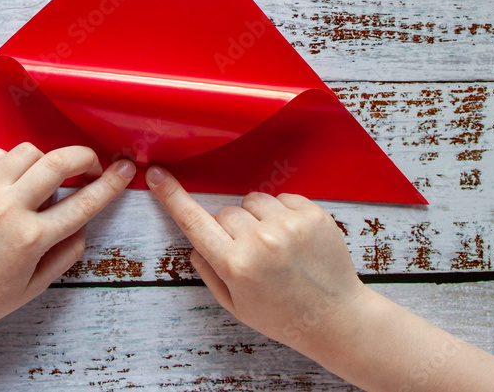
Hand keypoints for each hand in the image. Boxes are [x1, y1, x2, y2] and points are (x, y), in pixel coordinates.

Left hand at [0, 144, 135, 345]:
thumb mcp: (32, 288)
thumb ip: (65, 255)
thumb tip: (82, 227)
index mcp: (31, 239)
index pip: (84, 202)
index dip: (111, 184)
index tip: (125, 170)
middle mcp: (9, 210)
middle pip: (58, 162)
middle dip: (84, 156)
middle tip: (91, 164)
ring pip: (27, 151)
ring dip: (46, 158)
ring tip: (48, 176)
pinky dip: (12, 161)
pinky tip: (15, 179)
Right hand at [145, 165, 364, 357]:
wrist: (335, 318)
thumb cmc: (282, 316)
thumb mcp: (235, 305)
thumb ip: (209, 272)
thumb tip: (196, 244)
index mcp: (235, 265)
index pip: (194, 222)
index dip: (173, 197)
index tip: (158, 174)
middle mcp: (260, 241)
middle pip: (225, 211)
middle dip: (231, 228)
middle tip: (251, 254)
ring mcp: (288, 225)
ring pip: (252, 200)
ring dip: (257, 217)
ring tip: (275, 246)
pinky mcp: (312, 215)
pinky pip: (281, 197)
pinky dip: (282, 213)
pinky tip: (292, 239)